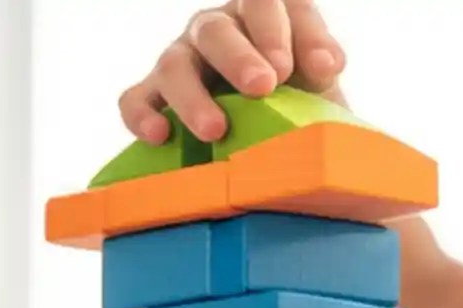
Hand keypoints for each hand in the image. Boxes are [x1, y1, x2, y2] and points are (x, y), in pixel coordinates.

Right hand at [119, 0, 347, 144]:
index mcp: (261, 17)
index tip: (319, 67)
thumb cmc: (301, 103)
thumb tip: (326, 64)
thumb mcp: (321, 83)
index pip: (269, 4)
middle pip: (217, 31)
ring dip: (193, 97)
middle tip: (263, 87)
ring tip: (216, 131)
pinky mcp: (154, 93)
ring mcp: (183, 58)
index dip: (290, 30)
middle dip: (240, 59)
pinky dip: (142, 115)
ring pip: (175, 64)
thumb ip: (323, 66)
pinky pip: (136, 98)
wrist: (275, 138)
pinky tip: (159, 136)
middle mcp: (217, 29)